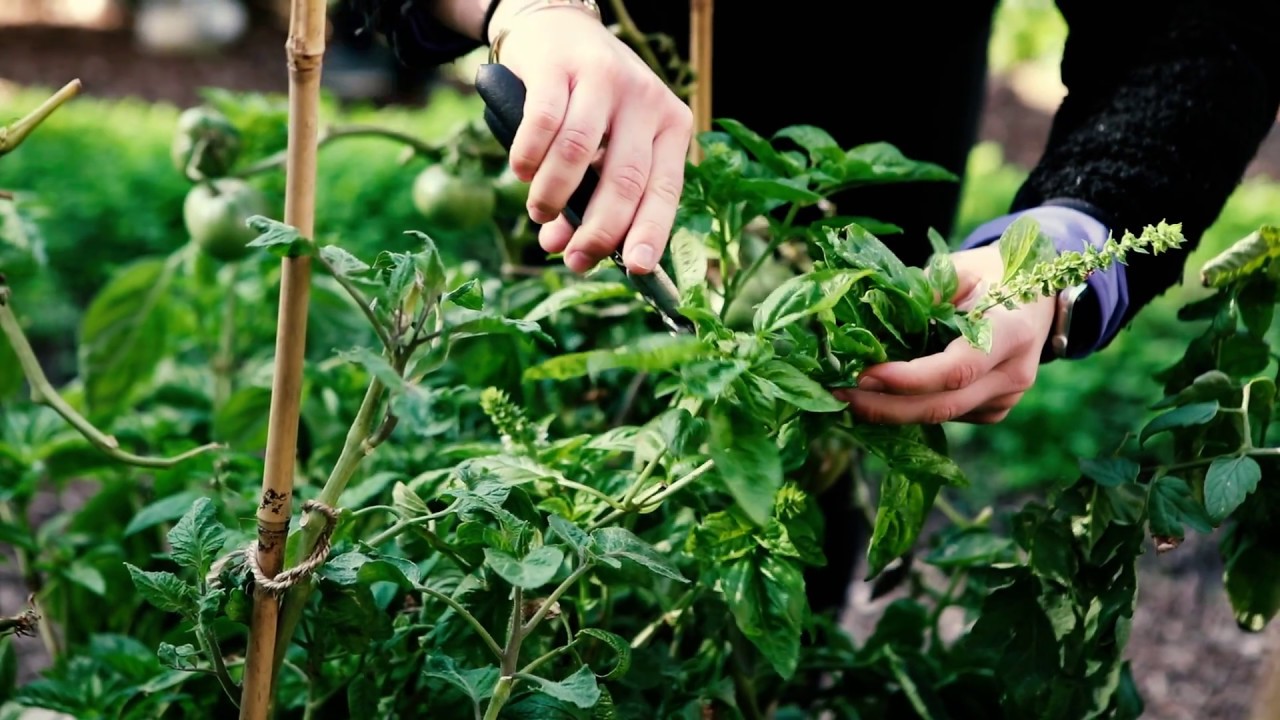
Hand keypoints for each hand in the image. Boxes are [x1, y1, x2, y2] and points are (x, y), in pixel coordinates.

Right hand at [489, 1, 692, 274]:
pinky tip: (521, 171)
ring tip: (538, 211)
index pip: (666, 189)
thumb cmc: (588, 104)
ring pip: (578, 153)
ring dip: (553, 195)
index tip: (638, 268)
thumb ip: (591, 197)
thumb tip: (564, 249)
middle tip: (574, 258)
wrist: (559, 28)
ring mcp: (604, 78)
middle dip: (597, 229)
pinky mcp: (560, 66)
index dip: (651, 232)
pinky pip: (542, 123)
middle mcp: (645, 100)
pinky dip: (529, 157)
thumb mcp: (606, 146)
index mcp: (671, 125)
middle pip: (624, 179)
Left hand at [833, 245, 1055, 424]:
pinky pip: (947, 415)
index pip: (957, 368)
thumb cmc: (994, 274)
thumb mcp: (961, 269)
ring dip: (891, 410)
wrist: (1038, 296)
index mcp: (1012, 332)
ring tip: (848, 395)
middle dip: (886, 405)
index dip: (909, 378)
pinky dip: (911, 407)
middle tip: (840, 393)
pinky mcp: (993, 410)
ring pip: (942, 416)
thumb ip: (923, 295)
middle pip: (944, 404)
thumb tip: (873, 319)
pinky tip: (878, 397)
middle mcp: (1014, 373)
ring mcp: (1006, 397)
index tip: (865, 374)